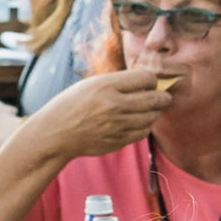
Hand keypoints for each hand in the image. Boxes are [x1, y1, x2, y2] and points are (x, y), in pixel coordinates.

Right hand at [36, 68, 173, 160]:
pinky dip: (144, 127)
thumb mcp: (92, 84)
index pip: (146, 79)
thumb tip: (149, 82)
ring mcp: (116, 125)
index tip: (150, 83)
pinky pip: (142, 133)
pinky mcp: (117, 141)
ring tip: (150, 110)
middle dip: (163, 97)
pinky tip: (138, 122)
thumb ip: (119, 82)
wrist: (56, 133)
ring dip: (154, 113)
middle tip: (163, 97)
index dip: (152, 80)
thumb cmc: (73, 104)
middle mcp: (113, 105)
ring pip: (151, 118)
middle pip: (155, 99)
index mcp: (106, 85)